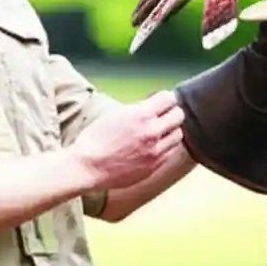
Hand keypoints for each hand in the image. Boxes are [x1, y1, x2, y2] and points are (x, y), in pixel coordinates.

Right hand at [70, 90, 184, 189]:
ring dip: (170, 130)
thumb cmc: (95, 139)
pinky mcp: (154, 166)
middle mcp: (152, 132)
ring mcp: (155, 151)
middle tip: (163, 115)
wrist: (87, 167)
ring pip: (178, 134)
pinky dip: (165, 146)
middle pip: (179, 115)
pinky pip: (170, 152)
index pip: (169, 98)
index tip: (160, 101)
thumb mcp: (116, 114)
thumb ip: (138, 109)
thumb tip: (153, 105)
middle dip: (171, 112)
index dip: (164, 98)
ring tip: (159, 131)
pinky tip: (154, 146)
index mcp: (141, 115)